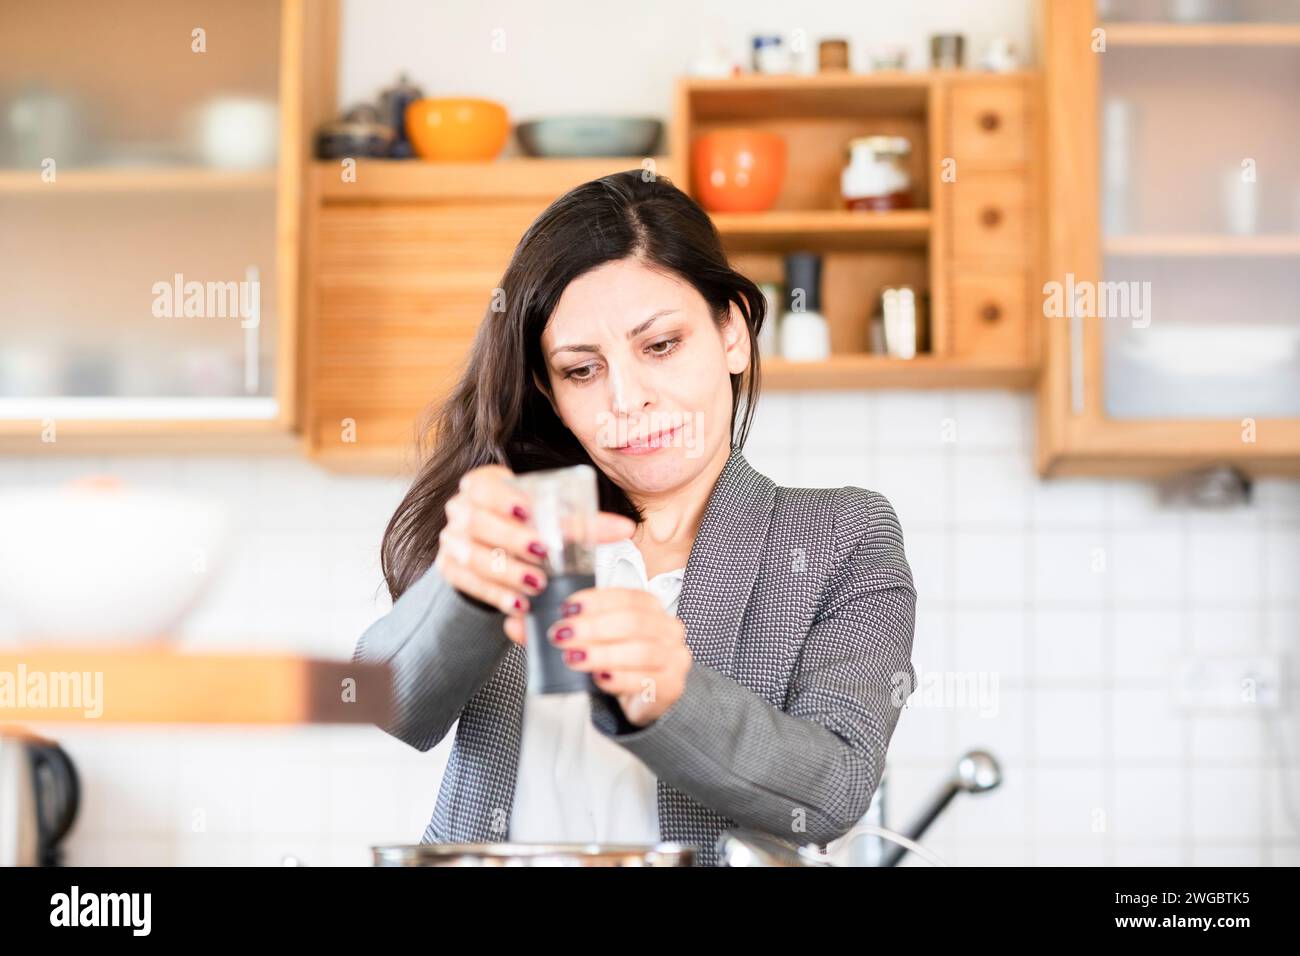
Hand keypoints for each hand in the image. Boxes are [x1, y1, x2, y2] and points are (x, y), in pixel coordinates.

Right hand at [436, 464, 635, 620]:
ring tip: (536, 584)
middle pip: (477, 523)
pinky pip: (470, 584)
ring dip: (507, 571)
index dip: (500, 497)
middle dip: (510, 539)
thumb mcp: (548, 519)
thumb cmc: (525, 526)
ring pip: (473, 556)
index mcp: (481, 486)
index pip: (483, 486)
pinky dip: (496, 595)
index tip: (526, 510)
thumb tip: (626, 529)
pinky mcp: (450, 570)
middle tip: (541, 553)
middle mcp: (460, 511)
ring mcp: (452, 541)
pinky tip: (518, 604)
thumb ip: (584, 524)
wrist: (494, 549)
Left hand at [539, 586, 692, 727]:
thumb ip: (555, 631)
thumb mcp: (587, 643)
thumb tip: (514, 622)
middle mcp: (667, 629)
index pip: (627, 595)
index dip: (596, 601)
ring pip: (641, 650)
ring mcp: (674, 658)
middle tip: (562, 636)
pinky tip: (598, 679)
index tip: (566, 609)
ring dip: (603, 653)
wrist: (643, 699)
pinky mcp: (671, 687)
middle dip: (593, 627)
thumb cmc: (616, 663)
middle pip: (633, 621)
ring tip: (573, 658)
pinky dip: (619, 678)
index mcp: (649, 608)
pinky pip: (646, 680)